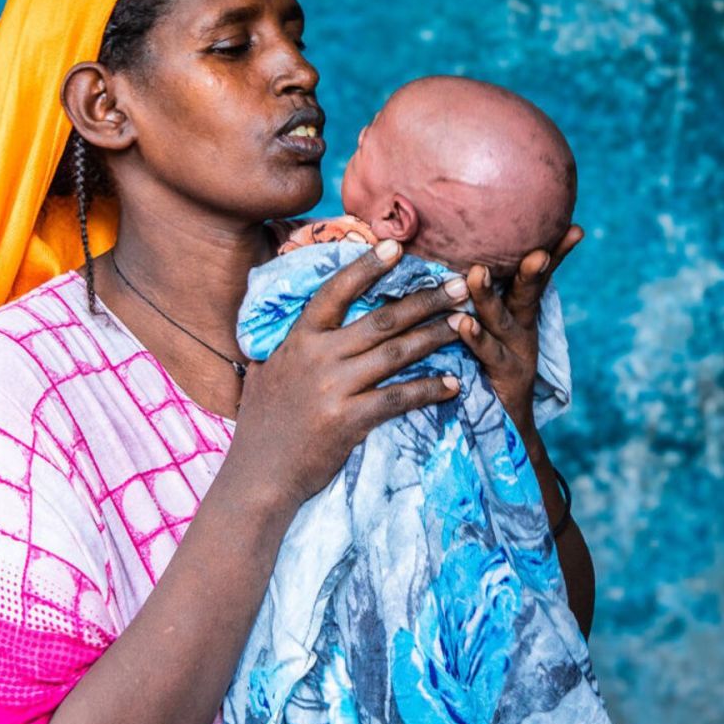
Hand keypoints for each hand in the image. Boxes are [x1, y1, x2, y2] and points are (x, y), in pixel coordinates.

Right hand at [227, 239, 467, 506]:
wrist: (258, 476)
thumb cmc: (261, 425)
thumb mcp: (265, 373)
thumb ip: (284, 347)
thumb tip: (294, 324)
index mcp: (298, 340)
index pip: (335, 292)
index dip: (367, 267)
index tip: (397, 247)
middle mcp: (317, 357)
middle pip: (382, 319)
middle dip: (425, 299)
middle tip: (460, 285)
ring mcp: (334, 388)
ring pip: (396, 353)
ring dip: (435, 336)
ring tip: (465, 323)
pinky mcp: (349, 421)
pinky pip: (398, 398)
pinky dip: (428, 389)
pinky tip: (454, 383)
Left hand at [449, 225, 583, 426]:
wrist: (507, 425)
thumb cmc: (491, 366)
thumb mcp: (496, 328)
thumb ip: (490, 298)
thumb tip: (470, 257)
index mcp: (522, 312)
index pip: (541, 277)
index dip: (558, 253)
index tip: (577, 228)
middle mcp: (522, 329)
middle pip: (528, 294)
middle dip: (534, 271)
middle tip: (537, 251)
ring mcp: (513, 353)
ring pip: (500, 320)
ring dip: (488, 297)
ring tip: (477, 272)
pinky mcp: (499, 377)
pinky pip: (485, 354)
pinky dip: (475, 338)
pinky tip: (463, 323)